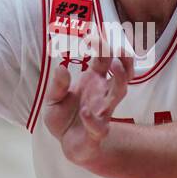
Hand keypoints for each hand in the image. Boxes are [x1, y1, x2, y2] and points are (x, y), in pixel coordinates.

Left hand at [43, 52, 132, 166]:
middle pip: (121, 75)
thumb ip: (57, 85)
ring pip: (119, 94)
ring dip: (120, 79)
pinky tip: (84, 113)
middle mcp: (102, 94)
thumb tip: (60, 67)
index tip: (98, 33)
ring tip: (114, 65)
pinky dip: (92, 120)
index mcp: (93, 82)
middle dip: (123, 60)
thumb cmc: (64, 117)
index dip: (104, 46)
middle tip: (120, 47)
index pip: (104, 60)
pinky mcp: (97, 132)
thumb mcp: (53, 99)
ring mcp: (102, 113)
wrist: (67, 144)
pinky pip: (99, 125)